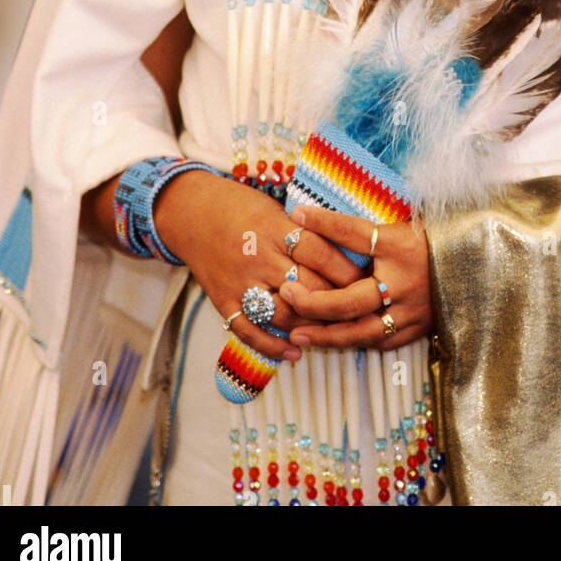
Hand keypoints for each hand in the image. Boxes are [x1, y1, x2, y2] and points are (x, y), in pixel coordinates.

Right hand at [153, 171, 363, 361]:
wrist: (191, 213)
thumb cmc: (241, 207)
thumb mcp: (276, 208)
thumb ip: (305, 232)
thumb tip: (348, 252)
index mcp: (277, 229)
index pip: (321, 253)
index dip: (347, 271)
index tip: (368, 280)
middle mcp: (260, 257)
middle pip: (307, 287)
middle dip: (336, 302)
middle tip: (358, 310)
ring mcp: (241, 282)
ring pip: (283, 315)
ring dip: (310, 328)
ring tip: (331, 332)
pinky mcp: (224, 302)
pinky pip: (250, 331)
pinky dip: (273, 347)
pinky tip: (294, 353)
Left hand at [279, 204, 433, 350]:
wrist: (482, 267)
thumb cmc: (436, 241)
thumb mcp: (404, 224)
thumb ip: (367, 227)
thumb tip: (322, 212)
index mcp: (401, 245)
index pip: (355, 231)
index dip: (324, 223)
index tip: (296, 216)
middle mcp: (404, 281)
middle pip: (349, 298)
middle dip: (313, 301)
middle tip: (286, 293)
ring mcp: (411, 310)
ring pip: (360, 331)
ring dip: (326, 334)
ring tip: (296, 334)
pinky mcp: (418, 329)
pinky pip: (379, 342)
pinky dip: (354, 341)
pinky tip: (333, 340)